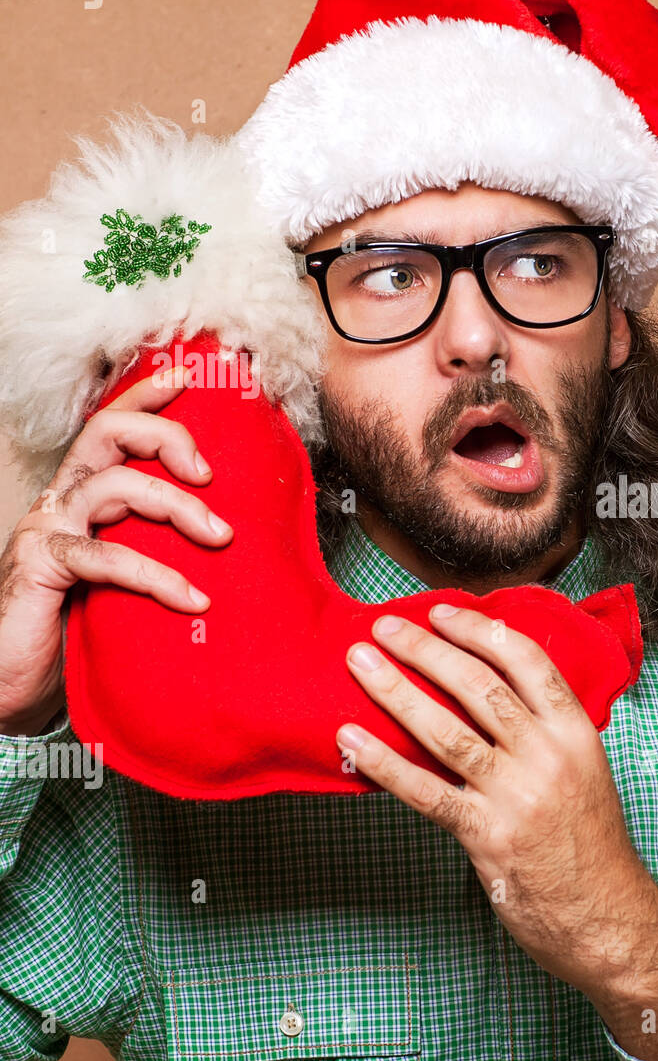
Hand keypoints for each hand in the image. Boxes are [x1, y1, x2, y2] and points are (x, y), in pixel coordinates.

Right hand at [0, 363, 231, 734]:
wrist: (16, 685)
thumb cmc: (78, 629)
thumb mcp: (130, 580)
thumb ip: (162, 550)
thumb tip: (233, 543)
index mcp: (84, 495)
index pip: (111, 428)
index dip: (145, 395)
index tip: (187, 375)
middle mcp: (62, 501)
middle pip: (108, 433)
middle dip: (166, 437)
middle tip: (209, 476)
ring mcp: (47, 530)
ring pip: (115, 484)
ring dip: (178, 506)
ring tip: (220, 538)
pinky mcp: (41, 566)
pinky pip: (107, 556)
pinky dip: (158, 575)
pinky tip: (193, 599)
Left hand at [337, 605, 657, 1060]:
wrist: (608, 918)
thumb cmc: (592, 846)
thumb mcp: (585, 771)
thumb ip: (545, 732)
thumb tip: (491, 691)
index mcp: (575, 732)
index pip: (526, 660)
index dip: (478, 631)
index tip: (441, 612)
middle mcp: (547, 755)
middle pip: (478, 686)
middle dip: (425, 650)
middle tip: (383, 628)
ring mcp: (516, 795)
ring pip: (447, 730)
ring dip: (396, 692)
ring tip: (359, 665)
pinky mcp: (487, 835)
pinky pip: (426, 792)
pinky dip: (384, 763)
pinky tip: (353, 740)